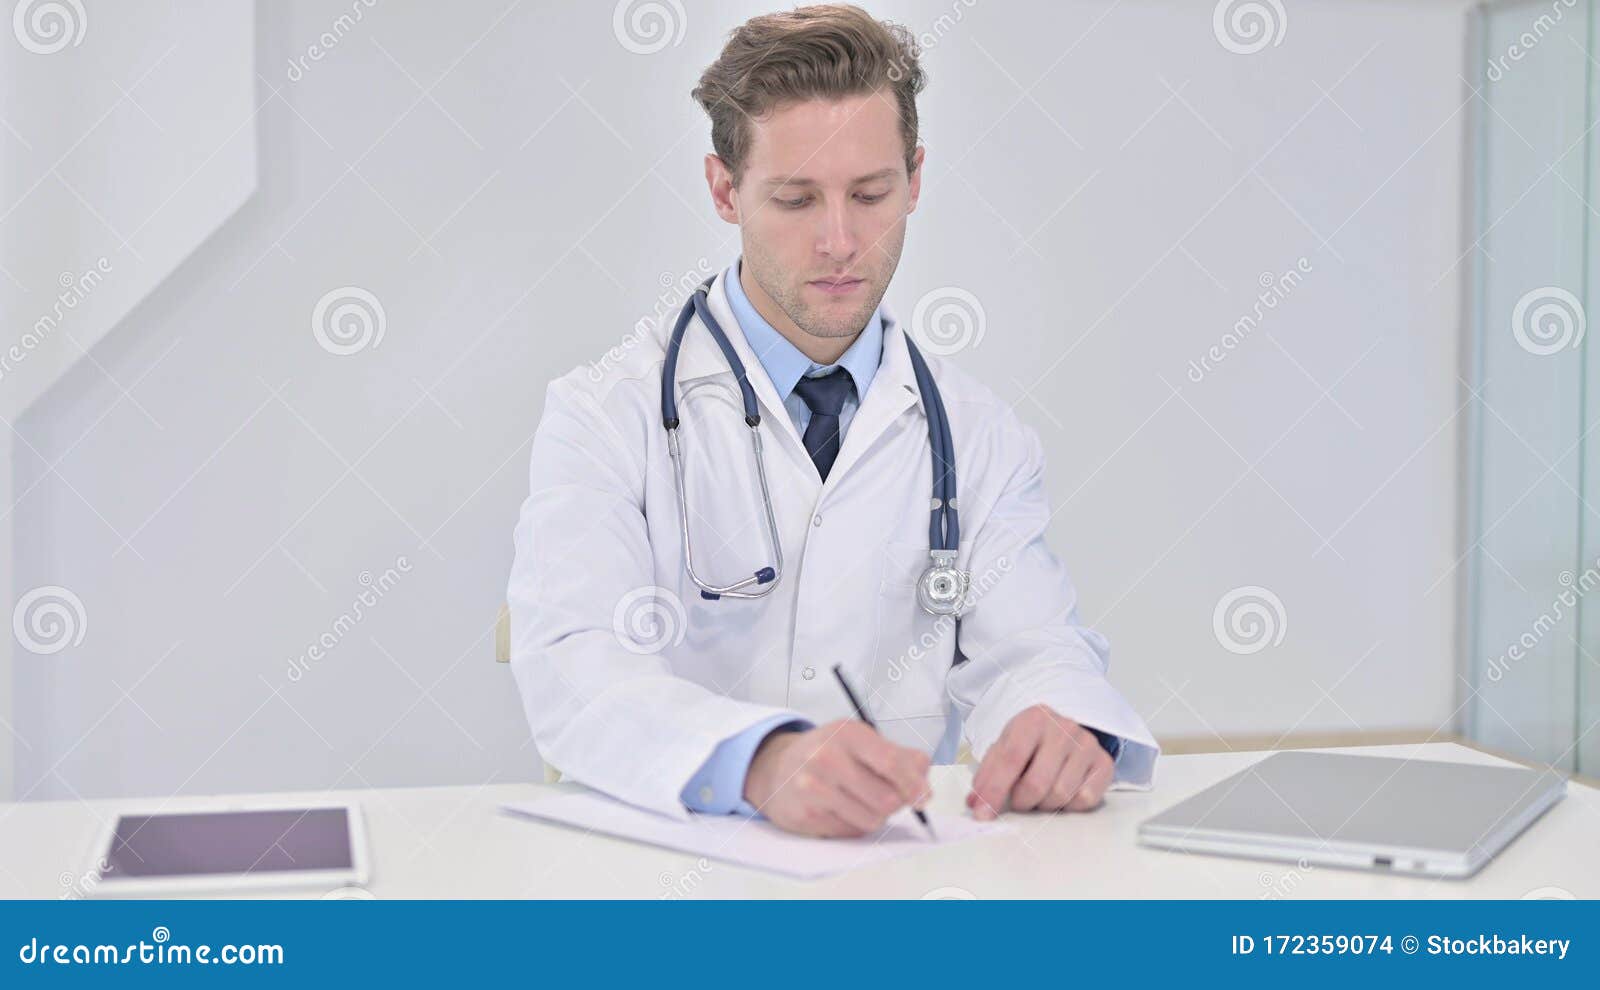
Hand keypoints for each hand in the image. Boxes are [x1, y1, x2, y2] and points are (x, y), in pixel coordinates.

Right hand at [743, 720, 931, 837]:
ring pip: (872, 819)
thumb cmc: (828, 754)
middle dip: (895, 803)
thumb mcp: (861, 742)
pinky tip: (839, 809)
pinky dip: (853, 824)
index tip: (923, 797)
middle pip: (887, 798)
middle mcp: (827, 757)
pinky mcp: (805, 815)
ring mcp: (813, 787)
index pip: (891, 763)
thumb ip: (899, 756)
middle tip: (886, 796)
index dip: (913, 784)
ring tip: (860, 801)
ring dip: (875, 816)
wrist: (777, 768)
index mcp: (848, 733)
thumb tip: (923, 780)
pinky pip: (850, 831)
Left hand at [967, 704, 1112, 818]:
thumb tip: (975, 804)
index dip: (994, 790)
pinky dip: (1069, 805)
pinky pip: (1085, 799)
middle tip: (1018, 800)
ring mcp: (1087, 745)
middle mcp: (1063, 728)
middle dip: (1021, 801)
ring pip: (1060, 794)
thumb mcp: (1005, 747)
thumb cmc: (1030, 743)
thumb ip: (987, 774)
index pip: (1010, 759)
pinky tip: (1063, 791)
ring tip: (1041, 793)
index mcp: (1033, 719)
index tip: (982, 813)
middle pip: (1036, 783)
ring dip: (1044, 804)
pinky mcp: (1104, 763)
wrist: (1064, 729)